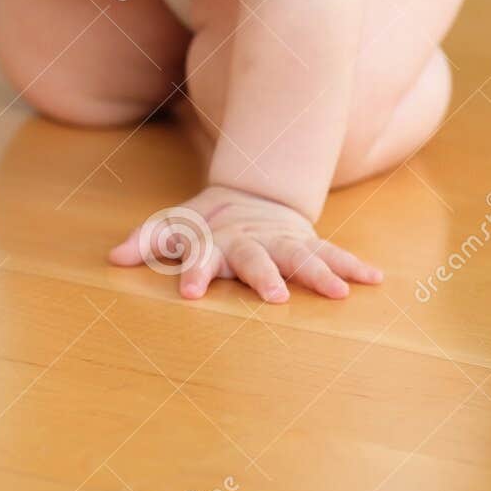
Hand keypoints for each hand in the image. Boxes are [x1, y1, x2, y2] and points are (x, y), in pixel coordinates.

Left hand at [108, 184, 381, 303]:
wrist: (252, 194)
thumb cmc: (208, 223)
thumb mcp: (174, 227)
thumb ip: (147, 241)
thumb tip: (114, 257)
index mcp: (215, 242)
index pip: (199, 255)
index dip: (192, 272)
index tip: (188, 292)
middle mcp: (250, 243)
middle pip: (255, 259)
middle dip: (263, 276)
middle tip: (273, 296)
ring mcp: (281, 242)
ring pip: (301, 256)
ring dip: (319, 272)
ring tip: (338, 292)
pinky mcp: (307, 244)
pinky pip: (333, 254)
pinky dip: (352, 265)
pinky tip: (375, 279)